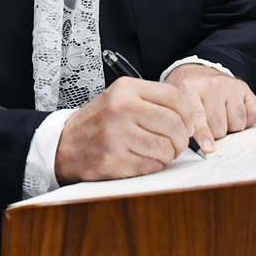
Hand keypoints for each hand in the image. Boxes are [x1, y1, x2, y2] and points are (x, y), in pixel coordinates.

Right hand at [54, 77, 195, 183]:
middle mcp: (121, 109)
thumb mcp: (122, 98)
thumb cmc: (99, 122)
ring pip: (166, 149)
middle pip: (174, 125)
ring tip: (157, 153)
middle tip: (177, 145)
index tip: (187, 125)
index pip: (174, 97)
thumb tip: (191, 122)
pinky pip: (151, 166)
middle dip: (182, 139)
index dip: (188, 114)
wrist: (64, 144)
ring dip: (168, 155)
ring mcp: (115, 136)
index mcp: (126, 89)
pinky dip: (153, 166)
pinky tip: (142, 160)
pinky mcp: (113, 161)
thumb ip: (154, 102)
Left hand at [164, 63, 255, 152]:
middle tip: (208, 123)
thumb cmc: (186, 93)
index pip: (198, 117)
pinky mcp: (243, 87)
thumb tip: (201, 148)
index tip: (208, 148)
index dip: (203, 135)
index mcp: (189, 88)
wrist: (195, 73)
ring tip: (220, 116)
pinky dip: (246, 119)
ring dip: (230, 127)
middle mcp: (211, 85)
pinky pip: (253, 114)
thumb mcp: (177, 106)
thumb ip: (184, 125)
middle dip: (214, 133)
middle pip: (219, 128)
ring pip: (237, 124)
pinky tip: (233, 112)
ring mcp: (229, 85)